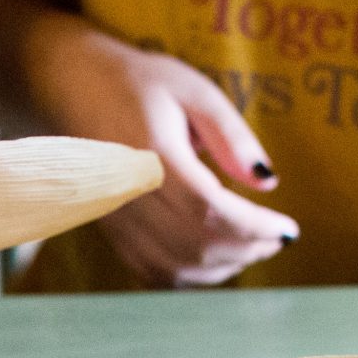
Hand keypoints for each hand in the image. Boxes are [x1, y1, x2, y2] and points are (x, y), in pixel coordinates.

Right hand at [37, 30, 296, 286]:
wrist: (68, 87)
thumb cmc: (136, 82)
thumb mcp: (193, 90)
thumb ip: (231, 136)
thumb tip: (267, 182)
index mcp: (153, 155)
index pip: (210, 211)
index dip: (255, 228)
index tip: (289, 229)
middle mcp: (130, 194)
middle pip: (196, 246)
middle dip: (247, 250)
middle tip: (278, 237)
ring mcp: (116, 218)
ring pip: (176, 267)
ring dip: (223, 267)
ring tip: (253, 246)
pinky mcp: (112, 231)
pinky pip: (154, 272)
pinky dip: (192, 275)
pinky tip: (216, 258)